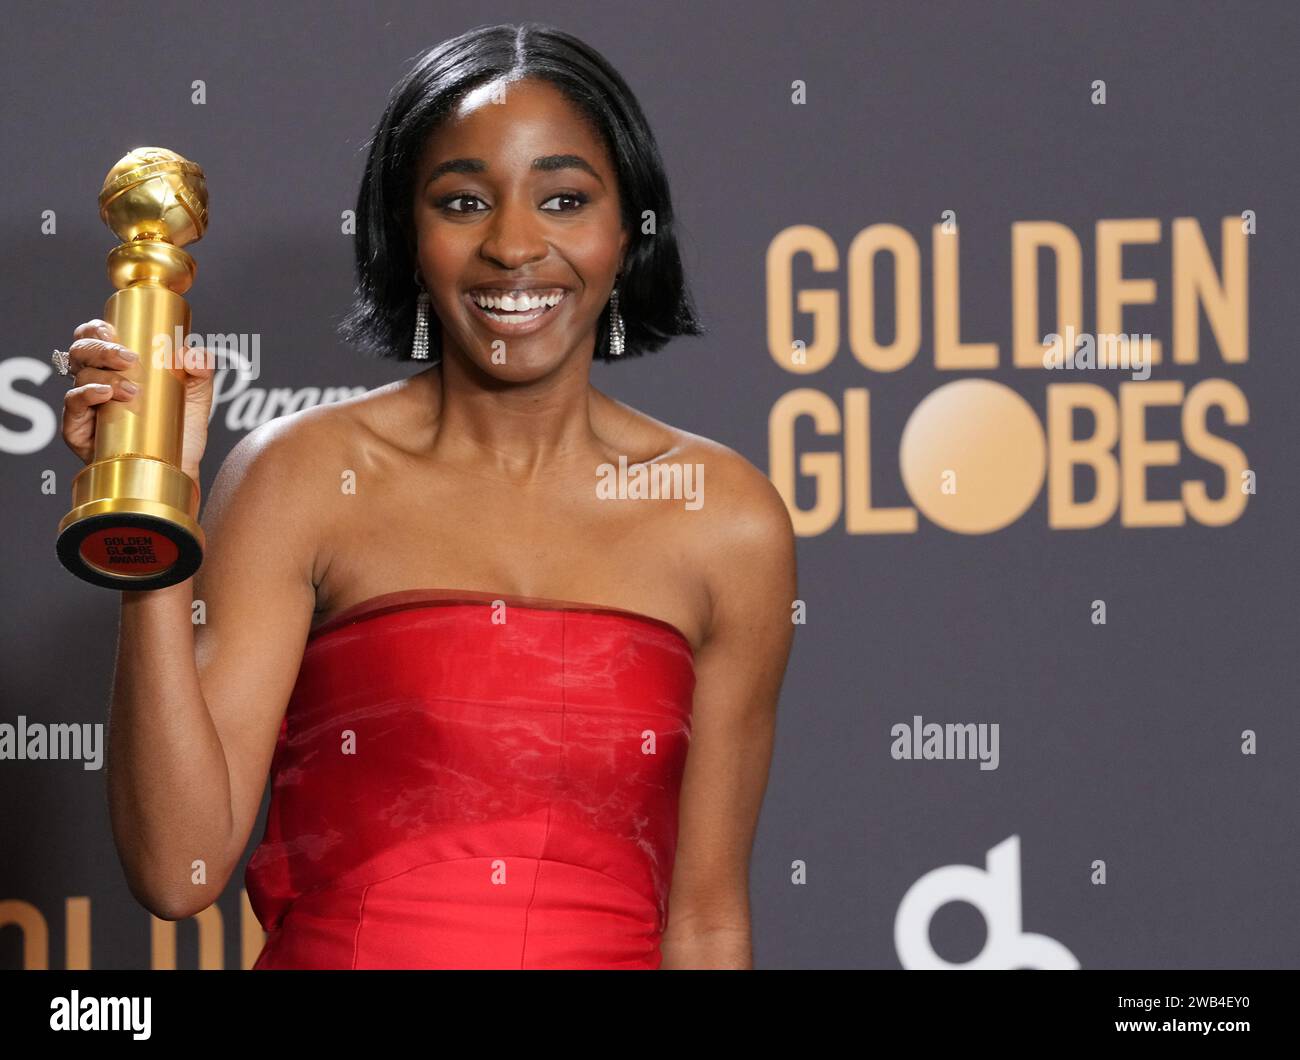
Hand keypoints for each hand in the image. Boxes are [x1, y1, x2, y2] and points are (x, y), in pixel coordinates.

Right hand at [60, 318, 214, 480]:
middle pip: (81, 352)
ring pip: (78, 376)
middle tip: (128, 358)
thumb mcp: (198, 394)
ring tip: (132, 389)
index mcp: (117, 367)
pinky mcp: (79, 431)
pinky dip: (85, 395)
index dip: (96, 329)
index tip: (112, 330)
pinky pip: (72, 407)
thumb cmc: (182, 429)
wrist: (180, 468)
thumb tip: (191, 352)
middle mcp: (96, 382)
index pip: (94, 338)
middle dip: (101, 348)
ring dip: (103, 375)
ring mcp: (86, 406)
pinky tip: (105, 395)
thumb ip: (201, 368)